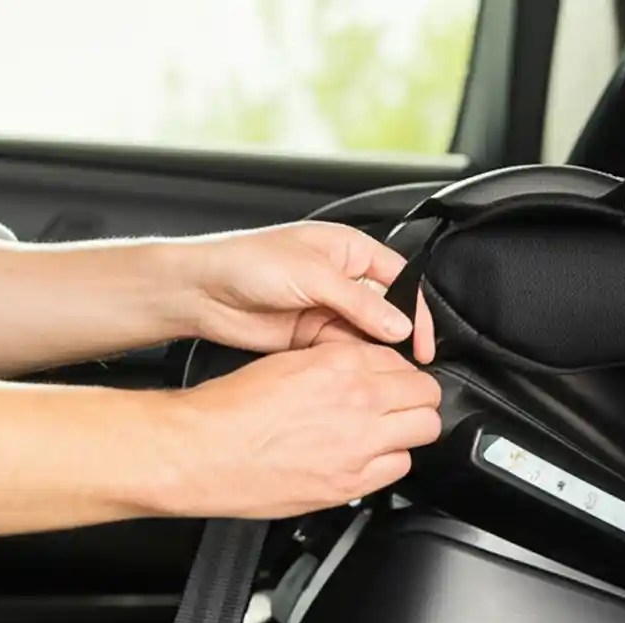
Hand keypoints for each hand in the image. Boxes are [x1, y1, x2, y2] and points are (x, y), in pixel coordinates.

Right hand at [159, 343, 441, 517]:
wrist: (201, 451)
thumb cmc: (229, 409)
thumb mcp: (288, 363)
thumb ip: (335, 364)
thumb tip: (361, 370)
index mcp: (341, 363)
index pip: (403, 361)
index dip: (398, 372)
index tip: (391, 380)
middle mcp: (358, 400)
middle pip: (426, 395)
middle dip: (415, 398)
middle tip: (399, 404)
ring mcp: (359, 445)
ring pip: (423, 431)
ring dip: (408, 429)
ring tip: (385, 432)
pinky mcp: (350, 483)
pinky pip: (399, 469)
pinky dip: (389, 462)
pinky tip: (367, 458)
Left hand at [187, 221, 435, 363]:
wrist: (201, 290)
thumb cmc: (247, 261)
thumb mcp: (312, 275)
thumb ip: (359, 303)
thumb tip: (398, 326)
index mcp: (348, 250)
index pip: (400, 280)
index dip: (416, 310)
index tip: (423, 341)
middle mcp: (341, 279)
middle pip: (385, 312)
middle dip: (394, 337)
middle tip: (405, 362)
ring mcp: (325, 309)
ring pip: (364, 337)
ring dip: (369, 354)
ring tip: (372, 368)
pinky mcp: (309, 336)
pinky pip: (339, 352)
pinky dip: (346, 364)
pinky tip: (346, 370)